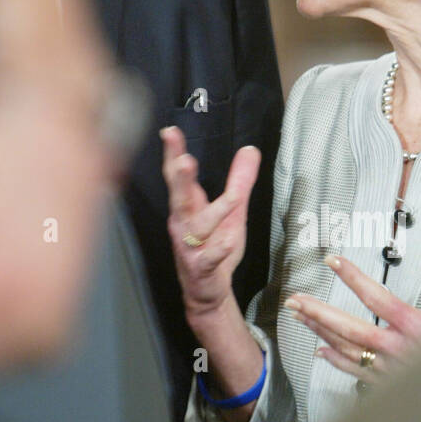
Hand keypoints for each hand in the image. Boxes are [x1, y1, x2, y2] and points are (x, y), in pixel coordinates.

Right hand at [161, 127, 260, 322]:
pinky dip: (218, 250)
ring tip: (233, 198)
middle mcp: (184, 224)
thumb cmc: (215, 247)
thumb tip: (250, 150)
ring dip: (214, 212)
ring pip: (199, 227)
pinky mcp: (201, 267)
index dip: (173, 154)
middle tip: (184, 160)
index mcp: (189, 206)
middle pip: (179, 197)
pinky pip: (209, 258)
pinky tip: (228, 242)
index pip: (178, 176)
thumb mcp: (233, 210)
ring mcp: (190, 246)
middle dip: (181, 178)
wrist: (207, 290)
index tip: (170, 132)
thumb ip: (240, 180)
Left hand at [284, 250, 420, 384]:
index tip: (333, 262)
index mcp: (415, 328)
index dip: (352, 277)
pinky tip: (320, 351)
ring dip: (319, 331)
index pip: (376, 297)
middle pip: (348, 327)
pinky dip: (334, 360)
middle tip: (295, 299)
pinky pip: (353, 371)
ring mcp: (388, 368)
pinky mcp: (386, 385)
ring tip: (299, 316)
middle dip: (318, 311)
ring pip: (345, 348)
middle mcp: (397, 349)